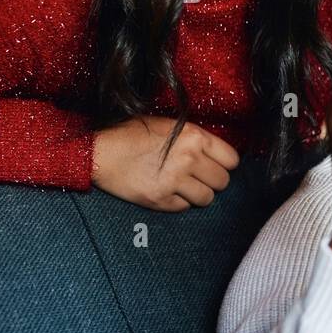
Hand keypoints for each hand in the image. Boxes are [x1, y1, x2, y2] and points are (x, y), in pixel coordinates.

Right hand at [92, 115, 238, 210]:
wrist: (100, 151)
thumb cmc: (131, 134)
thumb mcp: (168, 125)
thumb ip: (194, 138)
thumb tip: (214, 153)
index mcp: (194, 137)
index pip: (232, 159)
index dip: (225, 164)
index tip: (217, 165)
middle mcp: (189, 159)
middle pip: (223, 181)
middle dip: (213, 180)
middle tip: (199, 177)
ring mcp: (175, 181)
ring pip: (207, 198)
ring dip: (198, 194)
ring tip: (185, 186)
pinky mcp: (160, 198)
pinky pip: (184, 207)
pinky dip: (179, 202)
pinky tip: (168, 191)